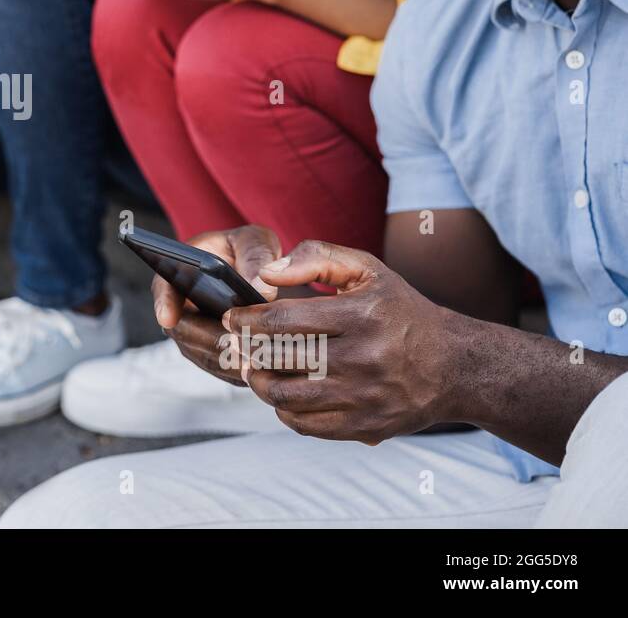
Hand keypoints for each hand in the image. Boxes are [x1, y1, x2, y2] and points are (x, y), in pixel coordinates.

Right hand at [154, 224, 283, 386]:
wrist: (253, 271)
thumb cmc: (247, 250)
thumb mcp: (253, 240)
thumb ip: (257, 257)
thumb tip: (264, 290)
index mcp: (177, 273)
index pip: (163, 290)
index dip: (164, 304)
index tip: (167, 318)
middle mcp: (178, 309)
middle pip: (186, 332)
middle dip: (214, 339)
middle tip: (243, 344)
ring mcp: (192, 336)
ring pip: (204, 355)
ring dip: (228, 359)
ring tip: (259, 357)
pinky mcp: (210, 356)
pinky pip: (220, 369)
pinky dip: (240, 370)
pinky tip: (264, 366)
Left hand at [223, 240, 460, 444]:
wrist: (453, 365)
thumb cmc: (400, 310)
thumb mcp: (367, 270)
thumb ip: (316, 258)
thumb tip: (268, 272)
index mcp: (362, 315)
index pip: (284, 319)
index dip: (247, 319)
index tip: (232, 317)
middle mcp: (365, 358)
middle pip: (279, 358)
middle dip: (246, 349)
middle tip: (237, 342)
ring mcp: (365, 397)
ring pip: (285, 396)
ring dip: (258, 381)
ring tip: (253, 367)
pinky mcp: (365, 426)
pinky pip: (305, 425)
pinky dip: (282, 410)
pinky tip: (281, 392)